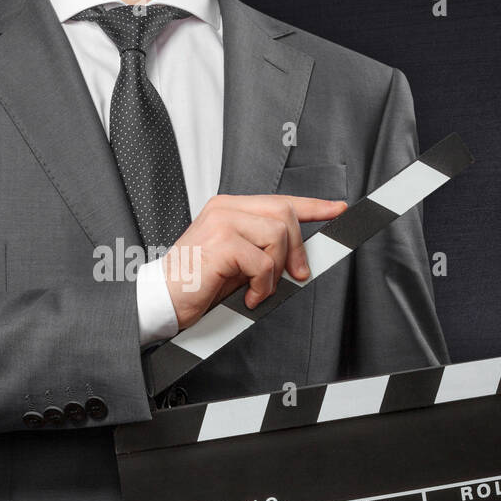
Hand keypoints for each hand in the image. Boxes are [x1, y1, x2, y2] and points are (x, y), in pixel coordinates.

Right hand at [161, 194, 347, 328]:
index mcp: (231, 209)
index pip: (280, 201)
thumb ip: (266, 252)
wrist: (164, 300)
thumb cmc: (199, 283)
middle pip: (285, 214)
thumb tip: (300, 259)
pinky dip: (263, 285)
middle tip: (295, 276)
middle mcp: (226, 209)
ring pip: (278, 236)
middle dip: (297, 250)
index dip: (314, 206)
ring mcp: (222, 223)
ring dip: (275, 271)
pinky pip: (264, 262)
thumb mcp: (241, 264)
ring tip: (257, 288)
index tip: (337, 209)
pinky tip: (249, 296)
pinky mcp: (221, 243)